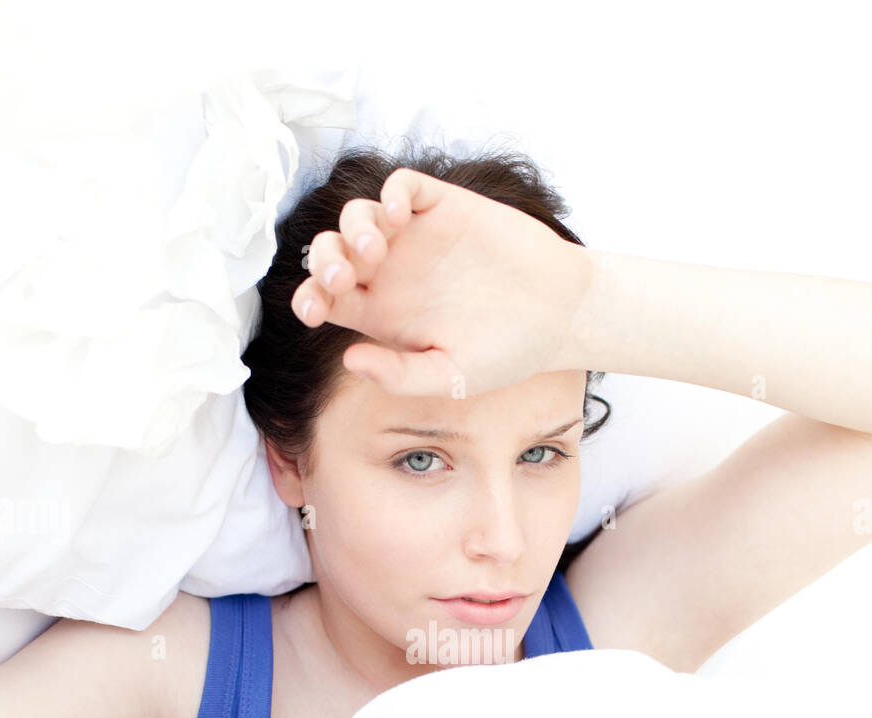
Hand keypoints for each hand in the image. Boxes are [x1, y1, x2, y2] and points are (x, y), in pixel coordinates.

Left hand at [291, 167, 593, 397]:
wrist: (561, 314)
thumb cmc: (508, 351)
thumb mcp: (452, 377)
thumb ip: (401, 375)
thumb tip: (350, 359)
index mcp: (384, 315)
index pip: (327, 298)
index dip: (309, 299)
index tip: (314, 309)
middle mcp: (392, 273)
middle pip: (333, 252)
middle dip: (323, 260)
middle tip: (342, 276)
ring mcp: (416, 237)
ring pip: (359, 215)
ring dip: (354, 227)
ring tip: (376, 250)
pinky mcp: (445, 207)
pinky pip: (403, 186)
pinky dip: (392, 193)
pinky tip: (400, 215)